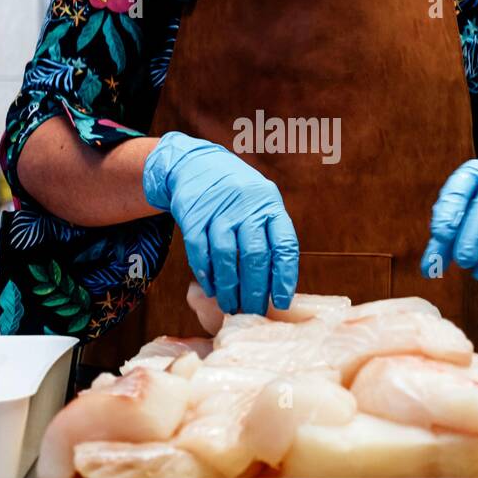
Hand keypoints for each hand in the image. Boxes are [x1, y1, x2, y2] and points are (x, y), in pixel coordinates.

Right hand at [143, 131, 298, 314]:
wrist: (196, 165)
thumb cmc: (237, 195)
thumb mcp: (261, 203)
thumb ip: (269, 236)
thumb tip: (276, 286)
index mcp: (270, 205)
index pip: (284, 245)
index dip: (284, 277)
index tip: (282, 302)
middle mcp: (246, 206)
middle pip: (255, 256)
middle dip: (255, 290)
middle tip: (254, 311)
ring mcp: (218, 210)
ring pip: (226, 257)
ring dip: (229, 288)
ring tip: (231, 307)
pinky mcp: (193, 215)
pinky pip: (200, 252)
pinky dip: (206, 275)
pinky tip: (212, 289)